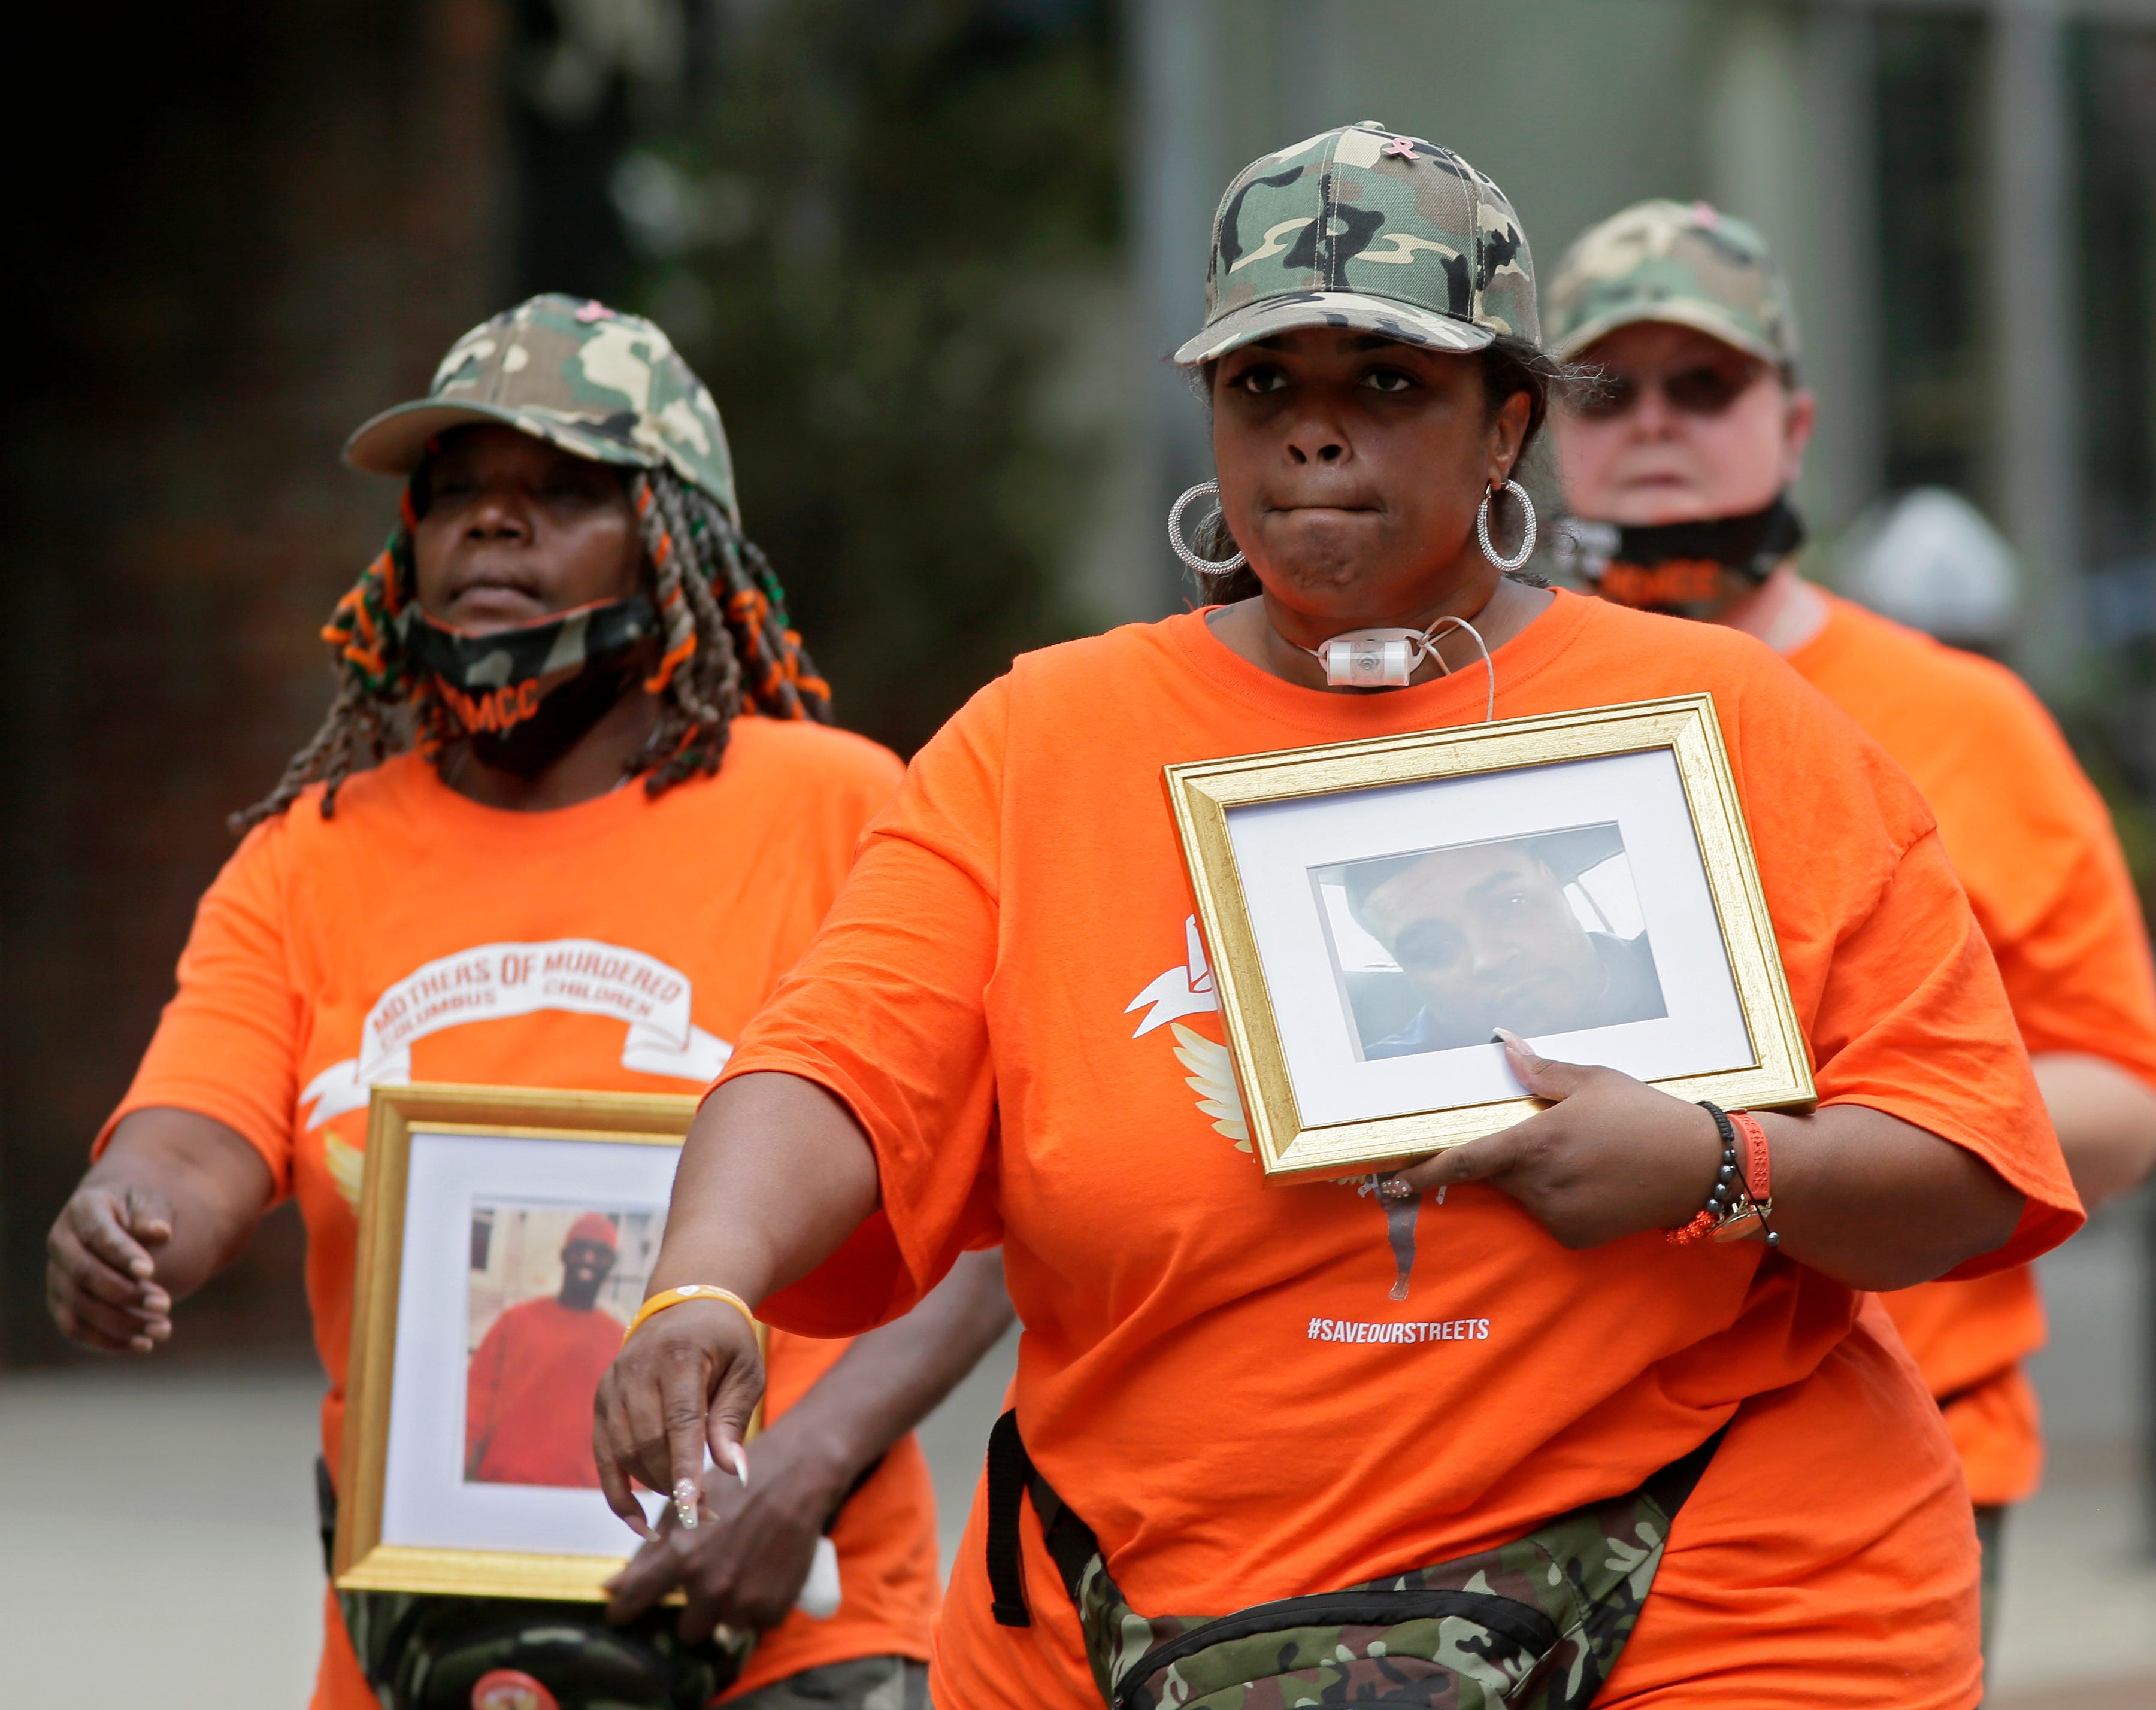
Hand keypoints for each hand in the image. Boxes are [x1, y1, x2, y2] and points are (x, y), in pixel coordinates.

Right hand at [46, 1180, 175, 1351]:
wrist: (119, 1221)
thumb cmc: (138, 1210)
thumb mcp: (149, 1203)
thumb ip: (152, 1218)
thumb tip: (161, 1232)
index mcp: (83, 1209)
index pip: (99, 1235)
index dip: (122, 1254)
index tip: (150, 1270)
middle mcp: (61, 1243)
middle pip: (85, 1274)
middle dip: (126, 1293)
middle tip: (164, 1304)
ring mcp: (57, 1275)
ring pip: (80, 1307)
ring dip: (121, 1322)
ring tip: (162, 1329)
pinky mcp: (60, 1303)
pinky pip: (75, 1328)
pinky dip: (108, 1341)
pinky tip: (143, 1344)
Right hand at [594, 1297, 765, 1540]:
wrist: (684, 1304)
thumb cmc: (724, 1342)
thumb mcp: (745, 1371)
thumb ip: (733, 1420)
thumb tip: (734, 1474)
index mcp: (679, 1356)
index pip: (679, 1421)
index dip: (684, 1468)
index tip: (692, 1511)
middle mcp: (636, 1370)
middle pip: (649, 1442)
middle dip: (677, 1484)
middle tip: (708, 1512)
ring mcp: (612, 1386)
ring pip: (624, 1454)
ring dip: (655, 1488)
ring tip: (691, 1506)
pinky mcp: (601, 1403)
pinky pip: (604, 1457)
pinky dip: (619, 1493)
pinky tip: (641, 1523)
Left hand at [602, 1426, 841, 1641]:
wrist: (796, 1477)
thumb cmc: (734, 1486)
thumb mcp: (684, 1509)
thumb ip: (647, 1554)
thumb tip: (611, 1589)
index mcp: (683, 1558)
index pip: (638, 1600)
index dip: (624, 1611)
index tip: (620, 1616)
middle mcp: (711, 1586)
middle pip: (689, 1630)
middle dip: (696, 1610)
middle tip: (712, 1580)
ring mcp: (745, 1601)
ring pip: (725, 1626)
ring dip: (730, 1608)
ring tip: (742, 1570)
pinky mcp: (775, 1607)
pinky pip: (756, 1622)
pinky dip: (758, 1605)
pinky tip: (763, 1573)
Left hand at [1388, 1030, 1720, 1247]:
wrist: (1699, 1167)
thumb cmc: (1644, 1115)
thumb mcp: (1594, 1080)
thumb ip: (1540, 1069)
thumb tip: (1504, 1042)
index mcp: (1537, 1141)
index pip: (1465, 1161)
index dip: (1423, 1173)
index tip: (1390, 1182)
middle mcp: (1541, 1184)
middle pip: (1493, 1173)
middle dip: (1501, 1158)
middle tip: (1542, 1140)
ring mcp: (1557, 1214)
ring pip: (1519, 1193)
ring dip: (1531, 1176)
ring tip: (1580, 1155)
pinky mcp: (1573, 1236)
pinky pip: (1544, 1213)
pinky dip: (1553, 1197)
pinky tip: (1590, 1179)